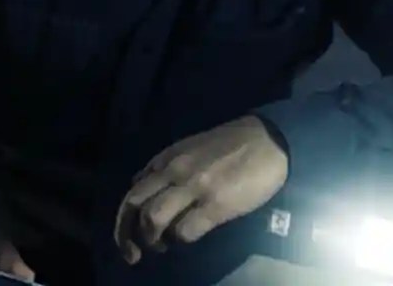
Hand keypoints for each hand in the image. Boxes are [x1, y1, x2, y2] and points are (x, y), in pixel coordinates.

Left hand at [114, 115, 288, 264]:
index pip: (132, 191)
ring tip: (161, 246)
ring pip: (153, 218)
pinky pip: (185, 230)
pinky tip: (187, 238)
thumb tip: (145, 187)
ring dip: (151, 238)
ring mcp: (194, 187)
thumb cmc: (230, 146)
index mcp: (166, 159)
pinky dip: (180, 240)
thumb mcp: (188, 149)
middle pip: (134, 205)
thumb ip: (165, 168)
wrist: (268, 140)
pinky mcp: (216, 204)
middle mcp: (173, 171)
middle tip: (133, 252)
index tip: (128, 236)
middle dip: (125, 233)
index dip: (124, 219)